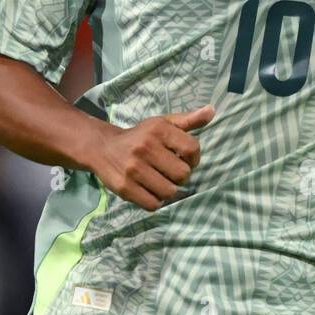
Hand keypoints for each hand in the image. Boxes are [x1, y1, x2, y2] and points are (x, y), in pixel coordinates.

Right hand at [90, 105, 212, 210]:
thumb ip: (189, 120)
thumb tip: (212, 110)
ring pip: (169, 192)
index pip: (192, 149)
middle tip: (168, 171)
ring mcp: (134, 169)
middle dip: (178, 176)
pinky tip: (148, 190)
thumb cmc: (140, 136)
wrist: (102, 148)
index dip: (193, 159)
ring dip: (167, 190)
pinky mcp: (124, 188)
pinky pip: (153, 204)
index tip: (184, 159)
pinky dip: (154, 200)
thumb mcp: (162, 124)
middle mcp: (145, 147)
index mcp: (158, 129)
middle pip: (183, 175)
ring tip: (158, 181)